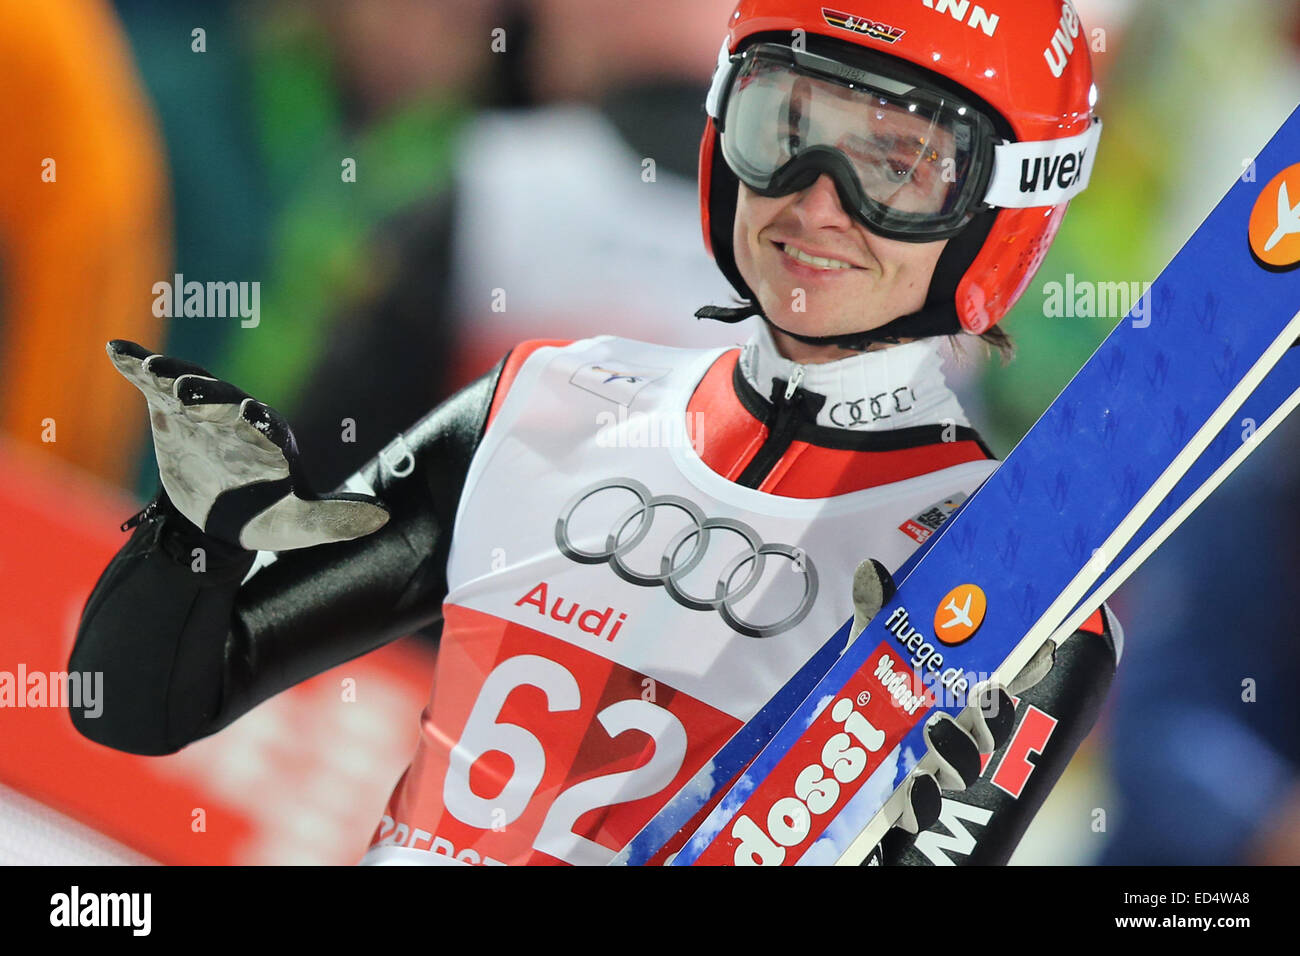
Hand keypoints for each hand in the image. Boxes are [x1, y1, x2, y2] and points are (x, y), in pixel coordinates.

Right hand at [108, 340, 388, 550]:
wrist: (216, 519)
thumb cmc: (265, 518)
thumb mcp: (301, 525)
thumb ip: (336, 520)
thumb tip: (383, 518)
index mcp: (270, 438)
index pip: (262, 424)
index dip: (254, 419)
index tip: (246, 412)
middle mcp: (236, 416)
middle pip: (221, 398)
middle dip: (206, 393)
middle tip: (186, 390)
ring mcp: (201, 410)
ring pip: (186, 385)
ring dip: (169, 376)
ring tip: (149, 369)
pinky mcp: (169, 410)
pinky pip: (152, 384)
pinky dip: (136, 366)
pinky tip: (116, 351)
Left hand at [848, 558, 1028, 833]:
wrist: (832, 768)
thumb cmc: (870, 705)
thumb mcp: (869, 655)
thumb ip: (877, 616)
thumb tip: (871, 569)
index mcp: (958, 696)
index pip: (1006, 681)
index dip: (1030, 667)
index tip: (1043, 646)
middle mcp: (958, 737)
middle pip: (994, 728)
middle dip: (994, 712)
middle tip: (984, 693)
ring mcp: (938, 773)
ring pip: (966, 768)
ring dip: (958, 750)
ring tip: (935, 727)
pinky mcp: (912, 806)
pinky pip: (927, 810)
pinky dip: (924, 799)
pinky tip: (914, 784)